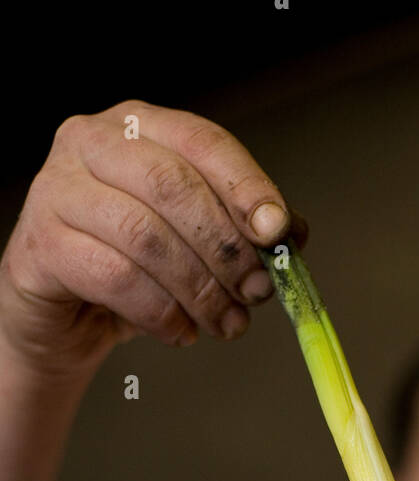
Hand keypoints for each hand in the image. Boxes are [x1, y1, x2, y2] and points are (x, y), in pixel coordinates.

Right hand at [0, 99, 307, 377]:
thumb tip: (291, 235)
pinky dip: (161, 313)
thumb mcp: (194, 240)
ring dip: (199, 289)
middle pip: (173, 186)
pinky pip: (115, 278)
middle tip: (256, 292)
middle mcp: (93, 144)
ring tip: (225, 322)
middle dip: (225, 247)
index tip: (277, 231)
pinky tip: (182, 330)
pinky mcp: (42, 245)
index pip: (202, 142)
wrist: (66, 314)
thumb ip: (240, 228)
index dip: (245, 186)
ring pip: (145, 235)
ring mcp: (59, 190)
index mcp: (140, 127)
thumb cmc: (133, 265)